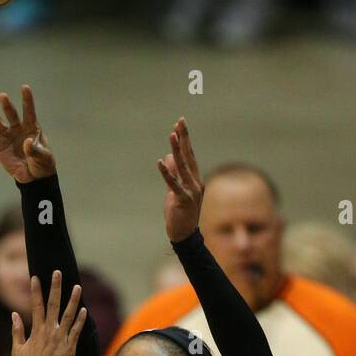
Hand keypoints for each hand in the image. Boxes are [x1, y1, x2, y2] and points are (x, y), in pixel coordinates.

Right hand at [0, 85, 55, 183]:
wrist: (33, 178)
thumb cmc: (42, 164)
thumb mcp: (43, 157)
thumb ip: (35, 150)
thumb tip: (26, 142)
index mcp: (31, 128)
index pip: (29, 111)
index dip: (27, 100)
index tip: (25, 87)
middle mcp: (17, 128)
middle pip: (11, 114)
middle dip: (7, 105)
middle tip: (3, 96)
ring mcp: (6, 135)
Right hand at [9, 272, 85, 355]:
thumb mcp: (17, 349)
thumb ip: (17, 330)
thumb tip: (15, 315)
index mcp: (36, 331)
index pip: (36, 305)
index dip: (36, 290)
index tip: (36, 277)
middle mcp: (49, 332)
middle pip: (54, 304)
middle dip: (55, 287)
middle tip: (58, 273)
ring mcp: (61, 340)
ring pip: (69, 315)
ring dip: (73, 300)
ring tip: (77, 287)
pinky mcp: (70, 349)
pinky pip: (77, 331)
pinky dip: (80, 320)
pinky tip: (84, 310)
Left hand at [157, 117, 203, 242]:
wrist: (184, 234)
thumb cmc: (180, 213)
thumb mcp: (174, 191)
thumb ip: (173, 175)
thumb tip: (168, 157)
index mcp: (195, 178)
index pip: (189, 155)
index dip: (185, 139)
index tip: (179, 124)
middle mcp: (196, 182)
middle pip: (189, 156)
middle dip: (183, 138)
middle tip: (179, 122)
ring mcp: (191, 191)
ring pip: (183, 166)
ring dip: (176, 150)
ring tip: (171, 135)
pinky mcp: (183, 200)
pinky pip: (174, 184)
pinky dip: (167, 173)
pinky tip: (160, 162)